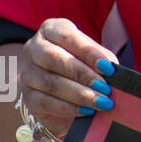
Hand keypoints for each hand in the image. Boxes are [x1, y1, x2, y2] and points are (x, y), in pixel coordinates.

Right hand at [18, 17, 117, 141]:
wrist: (69, 92)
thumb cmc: (85, 66)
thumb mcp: (95, 57)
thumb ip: (102, 60)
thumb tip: (113, 72)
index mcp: (51, 29)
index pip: (68, 37)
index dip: (88, 52)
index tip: (108, 68)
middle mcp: (34, 47)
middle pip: (54, 58)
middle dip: (82, 74)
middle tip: (105, 88)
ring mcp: (27, 72)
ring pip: (50, 82)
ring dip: (79, 94)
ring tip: (101, 102)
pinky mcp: (27, 96)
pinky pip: (45, 102)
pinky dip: (68, 108)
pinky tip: (86, 111)